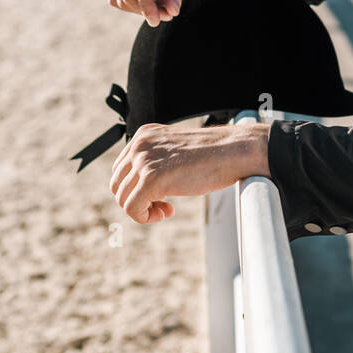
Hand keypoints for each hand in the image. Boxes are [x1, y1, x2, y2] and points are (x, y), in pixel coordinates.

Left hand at [110, 122, 270, 223]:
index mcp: (144, 135)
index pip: (121, 169)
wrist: (235, 151)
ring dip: (142, 210)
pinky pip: (132, 208)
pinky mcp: (152, 179)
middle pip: (117, 185)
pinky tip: (167, 212)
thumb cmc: (214, 154)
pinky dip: (145, 217)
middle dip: (136, 200)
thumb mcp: (177, 151)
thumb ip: (157, 161)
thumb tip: (143, 187)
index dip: (136, 188)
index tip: (160, 195)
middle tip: (163, 205)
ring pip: (122, 198)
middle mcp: (139, 145)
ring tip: (166, 209)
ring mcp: (144, 161)